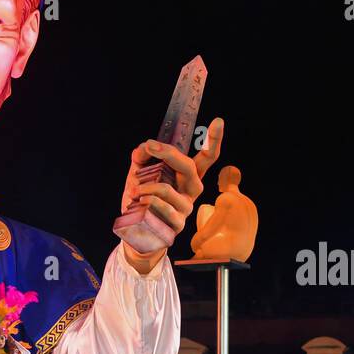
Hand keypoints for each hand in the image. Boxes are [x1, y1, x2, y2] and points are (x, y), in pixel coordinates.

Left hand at [118, 117, 224, 270]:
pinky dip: (147, 202)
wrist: (137, 232)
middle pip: (189, 167)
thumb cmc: (142, 200)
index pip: (207, 157)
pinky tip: (139, 203)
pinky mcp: (177, 225)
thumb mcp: (139, 174)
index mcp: (188, 175)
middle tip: (150, 146)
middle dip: (168, 153)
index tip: (218, 121)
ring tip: (135, 190)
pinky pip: (162, 209)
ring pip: (167, 189)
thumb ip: (142, 157)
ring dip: (146, 186)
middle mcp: (193, 190)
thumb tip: (144, 147)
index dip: (214, 140)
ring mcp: (187, 208)